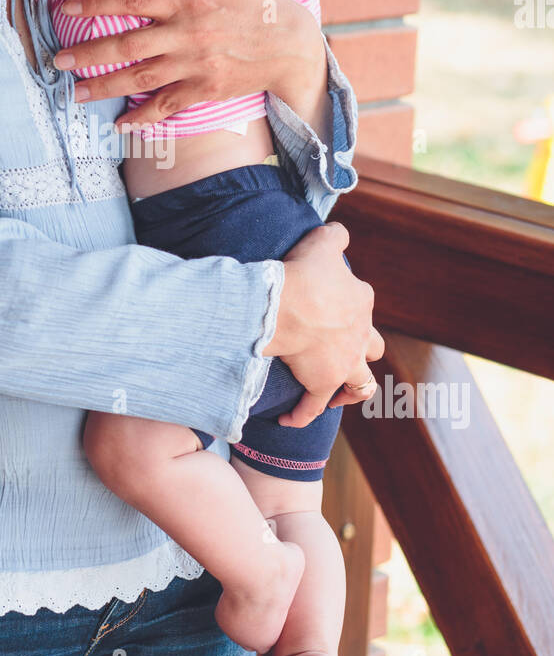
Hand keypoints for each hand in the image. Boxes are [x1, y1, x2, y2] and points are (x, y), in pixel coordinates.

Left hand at [52, 0, 326, 129]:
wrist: (294, 46)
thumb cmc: (261, 0)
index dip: (95, 3)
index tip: (65, 8)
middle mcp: (186, 33)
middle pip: (126, 43)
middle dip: (88, 52)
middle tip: (58, 60)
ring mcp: (194, 64)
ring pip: (140, 77)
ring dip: (104, 86)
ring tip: (76, 93)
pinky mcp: (205, 90)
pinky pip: (167, 106)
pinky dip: (143, 118)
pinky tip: (120, 125)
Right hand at [264, 222, 383, 427]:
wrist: (284, 307)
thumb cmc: (304, 273)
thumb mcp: (324, 243)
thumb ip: (336, 237)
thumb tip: (341, 234)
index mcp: (361, 302)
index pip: (362, 303)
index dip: (348, 303)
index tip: (326, 302)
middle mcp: (359, 337)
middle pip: (372, 349)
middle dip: (361, 350)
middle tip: (340, 349)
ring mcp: (342, 364)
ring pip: (361, 386)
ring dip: (349, 390)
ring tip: (333, 393)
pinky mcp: (321, 384)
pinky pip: (313, 408)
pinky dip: (302, 416)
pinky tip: (289, 422)